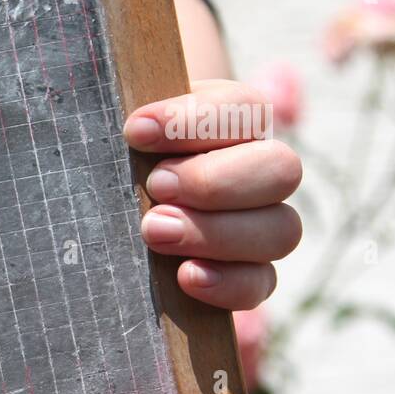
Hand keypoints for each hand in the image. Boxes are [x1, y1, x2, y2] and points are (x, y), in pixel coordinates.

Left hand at [125, 79, 302, 309]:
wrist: (115, 199)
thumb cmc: (120, 156)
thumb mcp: (121, 132)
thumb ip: (126, 121)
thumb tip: (126, 124)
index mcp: (235, 123)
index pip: (244, 109)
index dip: (194, 119)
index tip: (135, 131)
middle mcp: (260, 173)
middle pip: (280, 170)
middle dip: (213, 180)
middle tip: (156, 186)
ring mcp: (261, 228)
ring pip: (279, 231)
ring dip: (216, 232)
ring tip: (154, 230)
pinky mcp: (249, 276)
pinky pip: (260, 284)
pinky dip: (228, 282)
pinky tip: (186, 275)